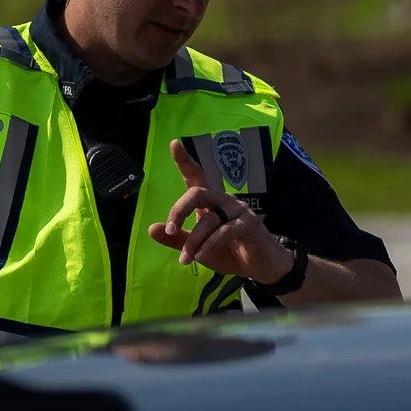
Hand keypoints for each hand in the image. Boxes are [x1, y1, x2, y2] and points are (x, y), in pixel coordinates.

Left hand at [148, 140, 299, 288]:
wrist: (259, 267)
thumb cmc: (228, 252)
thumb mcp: (197, 248)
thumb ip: (176, 239)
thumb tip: (151, 228)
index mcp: (210, 202)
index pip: (196, 177)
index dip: (185, 161)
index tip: (174, 144)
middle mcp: (223, 200)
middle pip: (198, 192)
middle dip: (179, 210)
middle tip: (170, 229)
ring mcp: (238, 210)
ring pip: (209, 219)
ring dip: (193, 241)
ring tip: (186, 259)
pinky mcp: (249, 224)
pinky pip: (224, 231)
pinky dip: (209, 244)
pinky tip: (201, 255)